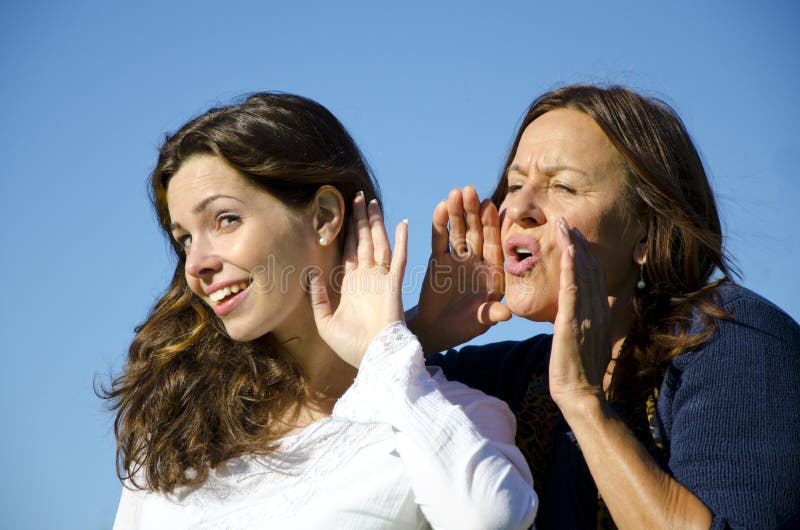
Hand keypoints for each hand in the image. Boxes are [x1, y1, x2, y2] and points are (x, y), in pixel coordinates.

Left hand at [309, 192, 407, 367]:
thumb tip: (311, 272)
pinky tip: (403, 223)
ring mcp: (381, 279)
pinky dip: (402, 240)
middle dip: (360, 219)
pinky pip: (398, 258)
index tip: (344, 211)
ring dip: (376, 222)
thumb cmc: (351, 346)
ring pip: (378, 243)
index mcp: (351, 286)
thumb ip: (317, 297)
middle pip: (363, 241)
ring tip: (373, 201)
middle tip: (358, 196)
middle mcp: (367, 278)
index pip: (348, 251)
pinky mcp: (393, 284)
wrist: (373, 358)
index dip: (346, 231)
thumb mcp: (324, 322)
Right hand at [408, 185, 510, 352]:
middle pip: (476, 233)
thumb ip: (490, 314)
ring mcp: (457, 259)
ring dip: (457, 213)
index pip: (494, 245)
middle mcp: (476, 262)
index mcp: (492, 273)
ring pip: (458, 232)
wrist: (438, 330)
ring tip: (455, 193)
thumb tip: (506, 313)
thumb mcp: (479, 322)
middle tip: (471, 189)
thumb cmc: (463, 327)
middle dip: (473, 212)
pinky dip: (440, 225)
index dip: (492, 225)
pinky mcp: (438, 261)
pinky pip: (440, 240)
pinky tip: (440, 207)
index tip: (491, 205)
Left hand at [549, 217, 610, 409]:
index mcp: (600, 313)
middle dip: (578, 243)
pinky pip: (573, 290)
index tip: (575, 236)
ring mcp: (587, 315)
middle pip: (590, 269)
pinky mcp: (573, 323)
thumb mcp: (588, 340)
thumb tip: (586, 308)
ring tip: (564, 225)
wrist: (581, 394)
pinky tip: (567, 250)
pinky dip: (572, 268)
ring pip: (583, 273)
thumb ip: (589, 320)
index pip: (594, 276)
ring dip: (574, 246)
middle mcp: (597, 310)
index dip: (585, 253)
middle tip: (567, 221)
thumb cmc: (579, 370)